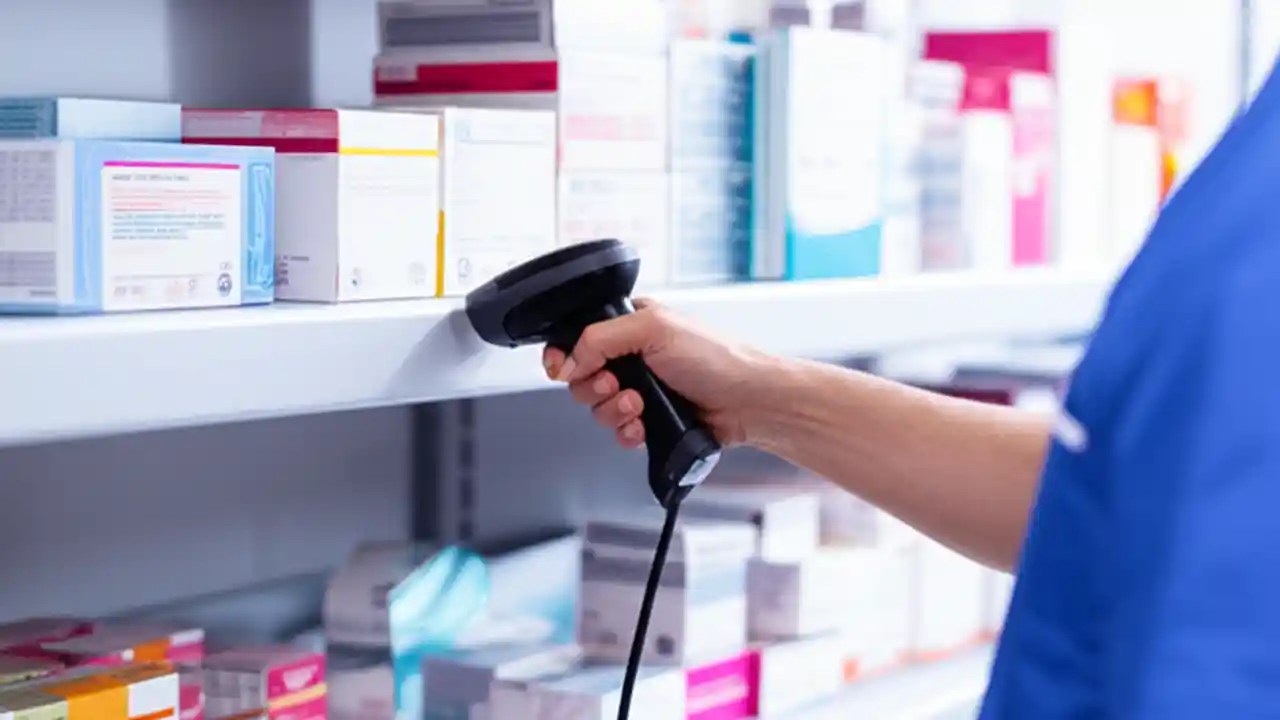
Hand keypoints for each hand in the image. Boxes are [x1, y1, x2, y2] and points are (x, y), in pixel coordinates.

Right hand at [542, 300, 766, 448]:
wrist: (749, 402)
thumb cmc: (716, 357)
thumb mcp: (652, 328)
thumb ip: (600, 338)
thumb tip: (570, 359)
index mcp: (629, 326)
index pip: (578, 339)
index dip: (565, 356)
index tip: (565, 368)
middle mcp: (632, 358)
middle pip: (581, 378)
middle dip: (594, 387)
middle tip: (617, 384)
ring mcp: (641, 391)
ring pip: (598, 409)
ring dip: (614, 411)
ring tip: (640, 406)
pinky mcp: (650, 422)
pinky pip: (619, 433)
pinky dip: (626, 433)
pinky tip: (643, 428)